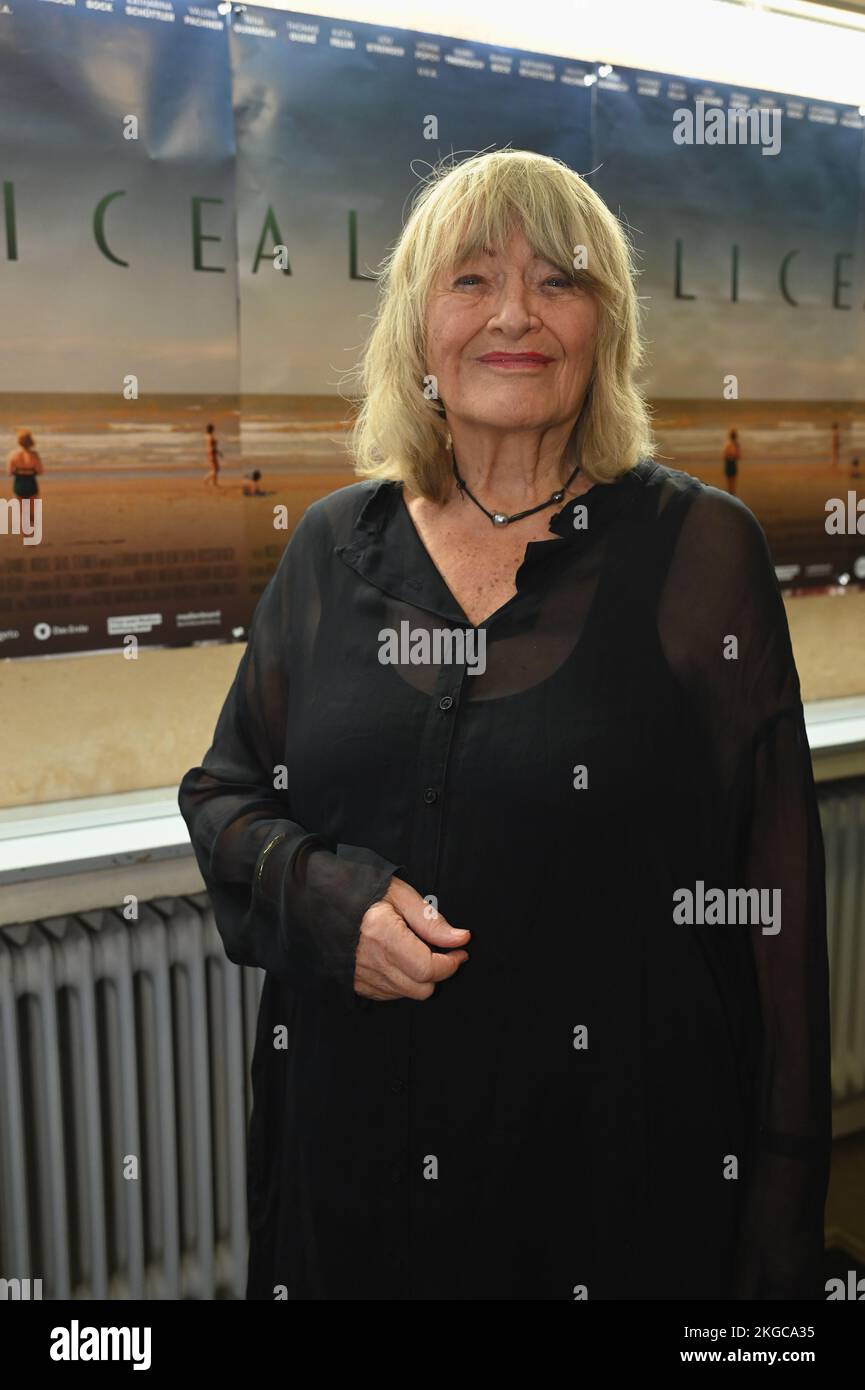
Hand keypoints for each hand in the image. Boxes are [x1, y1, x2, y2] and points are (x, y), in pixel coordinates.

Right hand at [354, 876, 469, 1000]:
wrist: (319, 901)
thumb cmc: (360, 892)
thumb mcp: (399, 895)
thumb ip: (431, 921)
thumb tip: (460, 939)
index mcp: (383, 936)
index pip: (428, 968)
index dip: (451, 963)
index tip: (459, 950)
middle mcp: (372, 962)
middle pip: (422, 988)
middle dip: (437, 971)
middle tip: (440, 950)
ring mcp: (361, 977)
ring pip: (407, 994)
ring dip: (419, 978)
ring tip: (414, 951)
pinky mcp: (356, 985)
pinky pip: (389, 995)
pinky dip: (401, 982)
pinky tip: (397, 960)